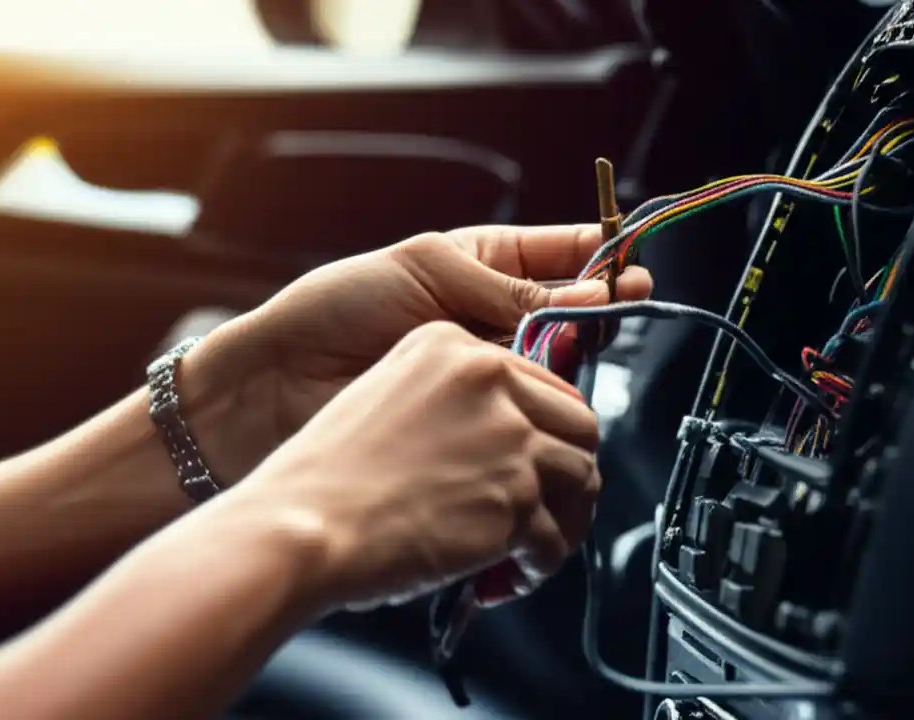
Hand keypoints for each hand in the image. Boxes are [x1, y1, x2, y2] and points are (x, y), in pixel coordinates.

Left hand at [184, 225, 650, 482]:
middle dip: (595, 309)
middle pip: (568, 312)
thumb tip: (585, 290)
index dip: (597, 260)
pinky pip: (525, 408)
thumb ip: (508, 284)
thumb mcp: (426, 270)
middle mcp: (487, 317)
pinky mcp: (475, 418)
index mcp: (477, 265)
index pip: (557, 256)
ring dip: (573, 357)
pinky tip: (553, 399)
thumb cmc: (335, 309)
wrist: (280, 386)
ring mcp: (484, 370)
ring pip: (554, 362)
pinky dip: (544, 405)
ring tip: (579, 351)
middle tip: (616, 309)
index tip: (633, 266)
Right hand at [230, 321, 600, 609]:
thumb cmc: (328, 480)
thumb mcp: (388, 403)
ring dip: (562, 522)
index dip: (540, 434)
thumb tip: (509, 444)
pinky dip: (537, 567)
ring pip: (583, 478)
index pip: (541, 382)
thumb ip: (453, 405)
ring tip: (524, 553)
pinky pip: (557, 538)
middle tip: (540, 511)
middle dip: (566, 474)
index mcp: (453, 347)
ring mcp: (509, 437)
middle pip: (579, 423)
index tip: (526, 466)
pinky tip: (500, 579)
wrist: (300, 527)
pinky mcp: (516, 498)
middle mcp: (489, 379)